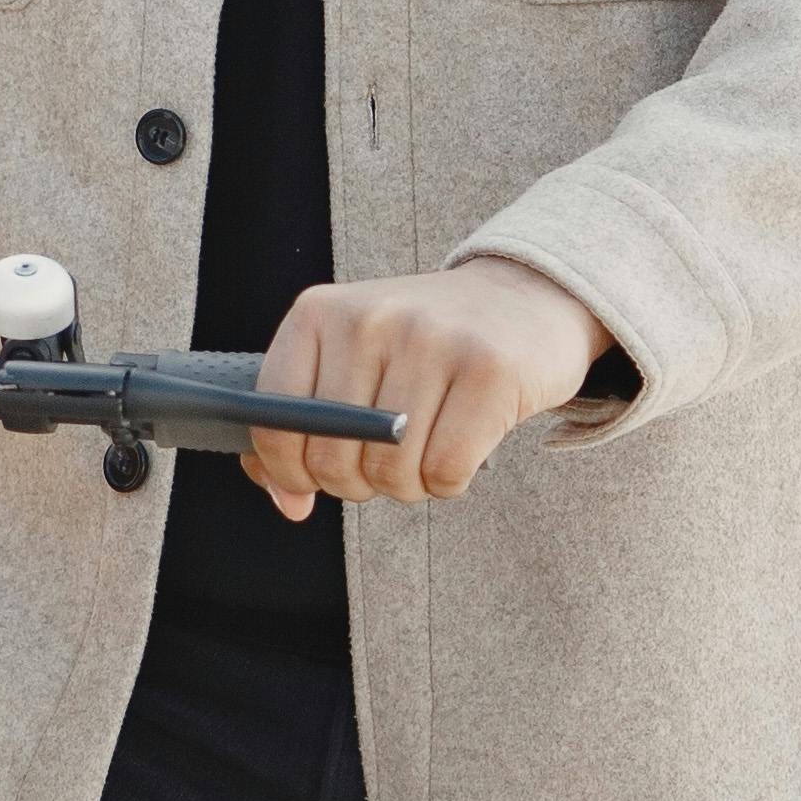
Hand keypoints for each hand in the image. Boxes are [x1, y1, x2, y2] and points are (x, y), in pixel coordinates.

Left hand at [245, 258, 606, 518]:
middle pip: (333, 455)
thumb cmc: (424, 345)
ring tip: (424, 455)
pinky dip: (447, 483)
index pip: (274, 417)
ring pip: (390, 469)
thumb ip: (304, 427)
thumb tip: (288, 503)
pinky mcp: (491, 371)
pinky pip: (445, 469)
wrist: (525, 297)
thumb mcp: (351, 361)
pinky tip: (458, 454)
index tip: (312, 481)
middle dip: (356, 483)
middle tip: (383, 467)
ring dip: (407, 486)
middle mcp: (370, 318)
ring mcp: (432, 340)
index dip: (288, 469)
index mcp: (318, 312)